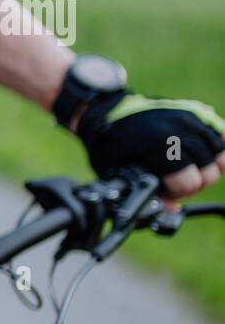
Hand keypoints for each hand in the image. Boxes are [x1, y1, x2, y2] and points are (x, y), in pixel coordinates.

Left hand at [74, 93, 224, 201]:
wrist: (109, 114)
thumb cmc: (111, 147)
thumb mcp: (118, 175)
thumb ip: (146, 194)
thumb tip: (170, 211)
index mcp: (157, 145)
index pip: (189, 181)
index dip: (177, 193)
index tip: (163, 190)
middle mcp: (178, 129)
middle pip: (209, 172)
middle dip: (193, 183)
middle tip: (174, 181)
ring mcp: (190, 118)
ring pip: (221, 155)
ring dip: (206, 168)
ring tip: (186, 169)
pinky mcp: (198, 112)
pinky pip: (222, 135)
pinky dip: (215, 150)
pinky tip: (200, 156)